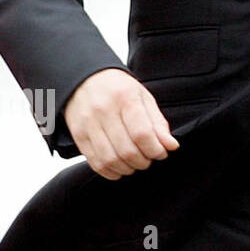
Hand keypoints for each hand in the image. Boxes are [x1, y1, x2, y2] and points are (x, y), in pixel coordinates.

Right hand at [63, 68, 178, 179]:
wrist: (85, 79)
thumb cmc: (119, 88)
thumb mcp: (144, 97)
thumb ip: (158, 123)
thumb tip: (171, 145)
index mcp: (125, 98)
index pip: (142, 133)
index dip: (155, 149)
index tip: (161, 153)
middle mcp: (104, 112)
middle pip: (126, 150)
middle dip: (143, 161)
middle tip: (148, 159)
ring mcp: (88, 125)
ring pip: (109, 159)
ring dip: (127, 168)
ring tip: (135, 164)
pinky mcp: (78, 136)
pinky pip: (94, 161)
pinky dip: (109, 171)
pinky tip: (119, 168)